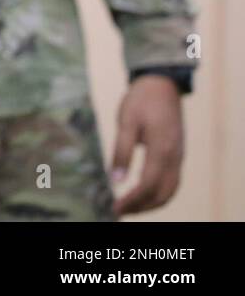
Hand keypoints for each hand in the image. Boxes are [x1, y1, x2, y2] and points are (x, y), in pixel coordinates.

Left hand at [112, 75, 183, 214]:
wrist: (161, 84)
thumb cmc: (141, 100)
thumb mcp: (126, 121)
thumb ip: (121, 150)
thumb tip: (116, 179)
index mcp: (162, 149)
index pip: (149, 185)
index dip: (132, 200)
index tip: (115, 208)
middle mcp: (175, 157)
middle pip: (163, 194)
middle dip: (142, 207)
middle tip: (119, 211)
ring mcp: (179, 157)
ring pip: (170, 190)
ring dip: (151, 203)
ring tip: (129, 206)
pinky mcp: (177, 154)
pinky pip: (172, 181)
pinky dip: (158, 193)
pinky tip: (141, 193)